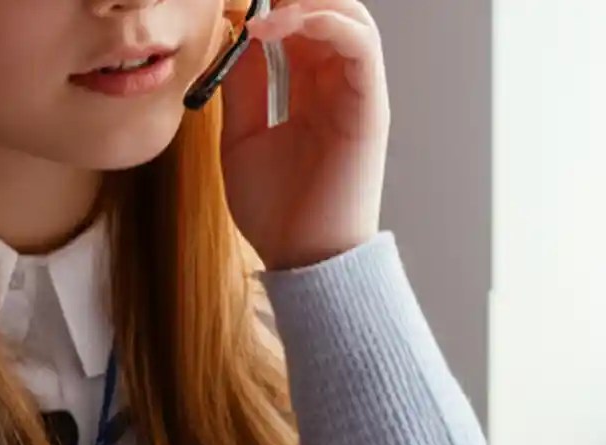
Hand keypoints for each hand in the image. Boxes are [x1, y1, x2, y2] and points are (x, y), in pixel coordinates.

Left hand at [220, 0, 390, 270]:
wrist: (303, 258)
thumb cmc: (275, 211)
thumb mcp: (242, 137)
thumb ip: (243, 87)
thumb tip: (236, 37)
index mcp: (310, 93)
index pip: (301, 28)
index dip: (271, 8)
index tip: (234, 8)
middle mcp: (338, 86)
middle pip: (329, 12)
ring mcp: (357, 93)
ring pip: (351, 17)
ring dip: (307, 2)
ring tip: (265, 11)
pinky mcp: (370, 106)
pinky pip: (361, 44)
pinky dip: (326, 20)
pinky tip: (281, 26)